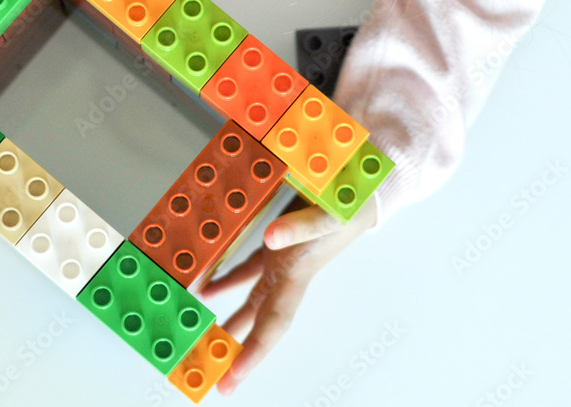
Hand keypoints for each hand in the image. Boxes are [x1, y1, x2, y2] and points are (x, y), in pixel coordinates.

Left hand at [199, 197, 376, 394]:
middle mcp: (288, 277)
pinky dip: (226, 281)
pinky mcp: (278, 249)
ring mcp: (283, 265)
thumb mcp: (331, 214)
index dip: (253, 353)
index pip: (273, 325)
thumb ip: (303, 225)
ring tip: (204, 340)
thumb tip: (272, 237)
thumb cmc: (353, 205)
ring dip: (230, 323)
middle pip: (260, 325)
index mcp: (297, 276)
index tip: (232, 377)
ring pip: (251, 303)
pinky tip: (207, 287)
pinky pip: (247, 271)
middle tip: (217, 379)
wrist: (366, 191)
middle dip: (239, 353)